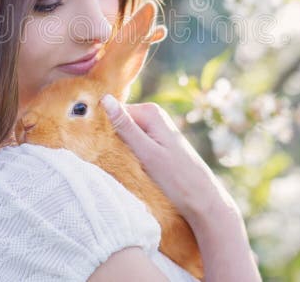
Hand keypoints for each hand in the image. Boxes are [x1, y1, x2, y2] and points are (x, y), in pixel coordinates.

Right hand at [100, 94, 238, 223]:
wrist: (202, 200)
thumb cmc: (177, 178)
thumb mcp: (146, 152)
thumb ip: (125, 126)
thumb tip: (105, 98)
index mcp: (151, 112)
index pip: (113, 112)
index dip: (102, 129)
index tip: (97, 146)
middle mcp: (154, 117)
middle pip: (119, 123)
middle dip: (111, 139)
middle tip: (109, 160)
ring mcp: (156, 131)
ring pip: (125, 136)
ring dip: (119, 150)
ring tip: (121, 167)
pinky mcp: (157, 146)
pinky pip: (134, 146)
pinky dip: (128, 156)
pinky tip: (130, 169)